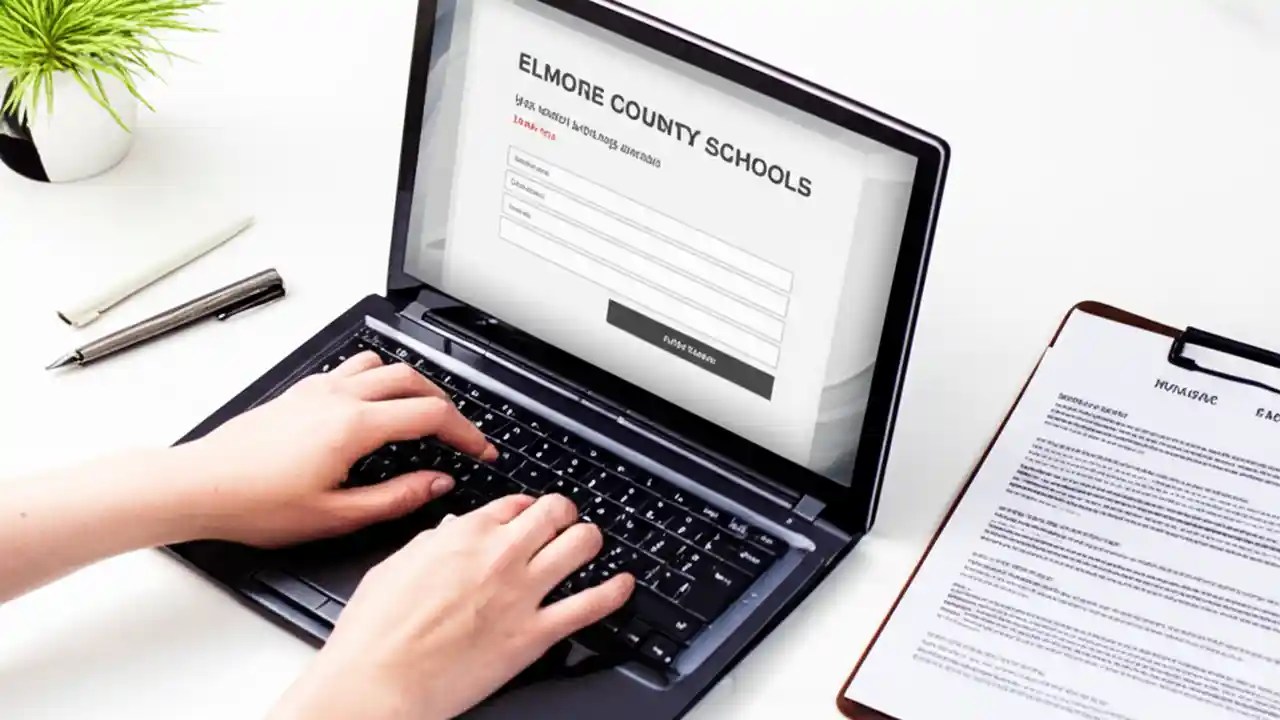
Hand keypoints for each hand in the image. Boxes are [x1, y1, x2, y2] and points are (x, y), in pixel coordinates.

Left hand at [181, 351, 495, 546]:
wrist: (198, 486)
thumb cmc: (255, 503)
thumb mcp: (335, 516)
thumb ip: (395, 497)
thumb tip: (436, 484)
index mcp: (354, 426)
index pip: (430, 415)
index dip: (465, 432)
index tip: (479, 450)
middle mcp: (338, 398)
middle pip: (413, 380)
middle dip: (446, 405)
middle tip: (459, 434)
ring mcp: (317, 390)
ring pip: (382, 366)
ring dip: (412, 385)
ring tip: (423, 413)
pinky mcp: (298, 394)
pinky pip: (351, 371)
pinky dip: (377, 382)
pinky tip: (372, 408)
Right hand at [270, 494, 636, 719]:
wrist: (378, 683)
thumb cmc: (374, 634)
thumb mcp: (393, 568)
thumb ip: (429, 545)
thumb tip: (448, 532)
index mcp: (462, 536)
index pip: (514, 503)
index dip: (526, 508)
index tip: (529, 516)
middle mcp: (498, 555)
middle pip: (554, 512)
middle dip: (563, 514)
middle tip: (565, 523)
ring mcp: (521, 593)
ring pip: (580, 545)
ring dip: (590, 541)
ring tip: (590, 545)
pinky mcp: (534, 634)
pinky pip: (590, 605)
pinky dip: (614, 591)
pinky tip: (623, 584)